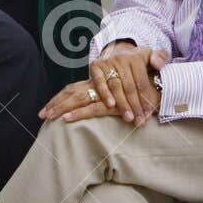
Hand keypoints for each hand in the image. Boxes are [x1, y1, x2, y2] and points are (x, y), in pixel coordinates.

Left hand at [38, 73, 155, 125]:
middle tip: (41, 114)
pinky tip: (67, 119)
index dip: (61, 97)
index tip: (47, 107)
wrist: (162, 89)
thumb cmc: (141, 93)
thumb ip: (110, 99)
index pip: (75, 88)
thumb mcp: (122, 96)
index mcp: (100, 83)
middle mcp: (101, 86)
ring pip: (80, 99)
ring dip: (62, 108)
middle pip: (73, 92)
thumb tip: (99, 107)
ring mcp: (107, 94)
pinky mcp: (115, 104)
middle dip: (56, 103)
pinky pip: (94, 109)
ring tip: (48, 117)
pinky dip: (80, 113)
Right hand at [85, 41, 169, 123]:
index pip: (142, 82)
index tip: (149, 113)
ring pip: (116, 87)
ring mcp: (108, 62)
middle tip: (139, 120)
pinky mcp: (96, 66)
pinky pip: (99, 82)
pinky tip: (110, 105)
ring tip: (128, 117)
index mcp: (136, 58)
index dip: (146, 99)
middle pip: (129, 87)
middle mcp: (121, 59)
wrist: (117, 50)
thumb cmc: (137, 58)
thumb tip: (158, 65)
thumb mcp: (151, 55)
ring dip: (122, 104)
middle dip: (135, 106)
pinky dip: (104, 94)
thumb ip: (160, 58)